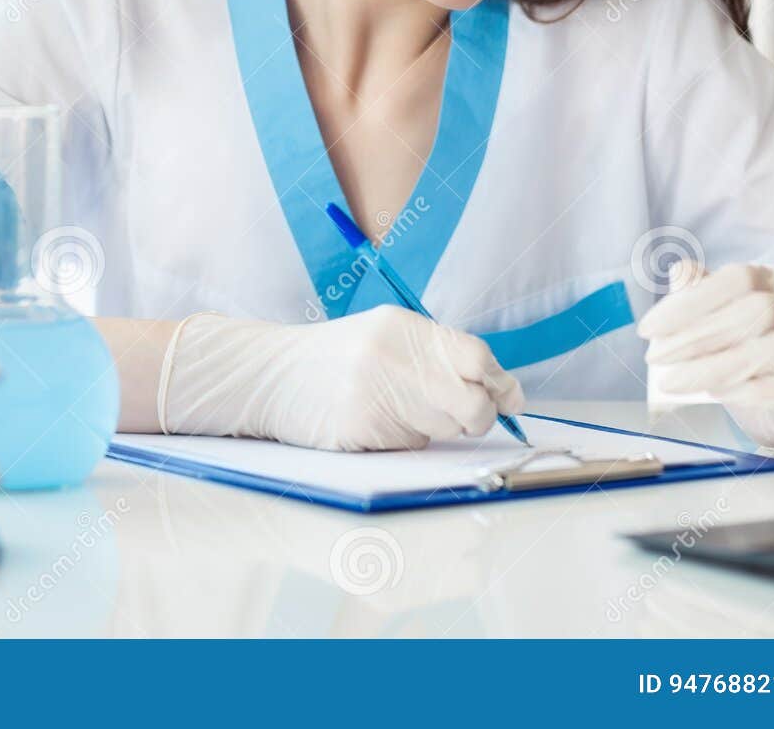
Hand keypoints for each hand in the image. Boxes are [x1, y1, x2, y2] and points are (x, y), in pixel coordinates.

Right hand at [158, 305, 524, 451]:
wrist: (267, 376)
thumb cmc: (333, 360)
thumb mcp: (384, 338)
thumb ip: (440, 356)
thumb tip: (506, 391)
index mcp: (402, 327)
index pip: (477, 358)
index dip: (499, 383)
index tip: (506, 397)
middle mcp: (392, 357)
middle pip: (470, 403)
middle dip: (475, 418)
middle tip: (458, 417)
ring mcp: (374, 394)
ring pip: (444, 430)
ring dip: (434, 429)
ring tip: (397, 411)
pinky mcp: (360, 429)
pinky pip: (410, 447)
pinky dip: (404, 443)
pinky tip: (376, 425)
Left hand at [638, 263, 773, 448]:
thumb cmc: (754, 346)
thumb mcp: (727, 316)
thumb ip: (704, 294)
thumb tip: (678, 272)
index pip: (738, 279)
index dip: (691, 301)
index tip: (648, 329)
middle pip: (756, 312)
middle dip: (697, 336)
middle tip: (656, 358)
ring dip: (717, 366)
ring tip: (676, 381)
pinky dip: (751, 390)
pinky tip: (718, 394)